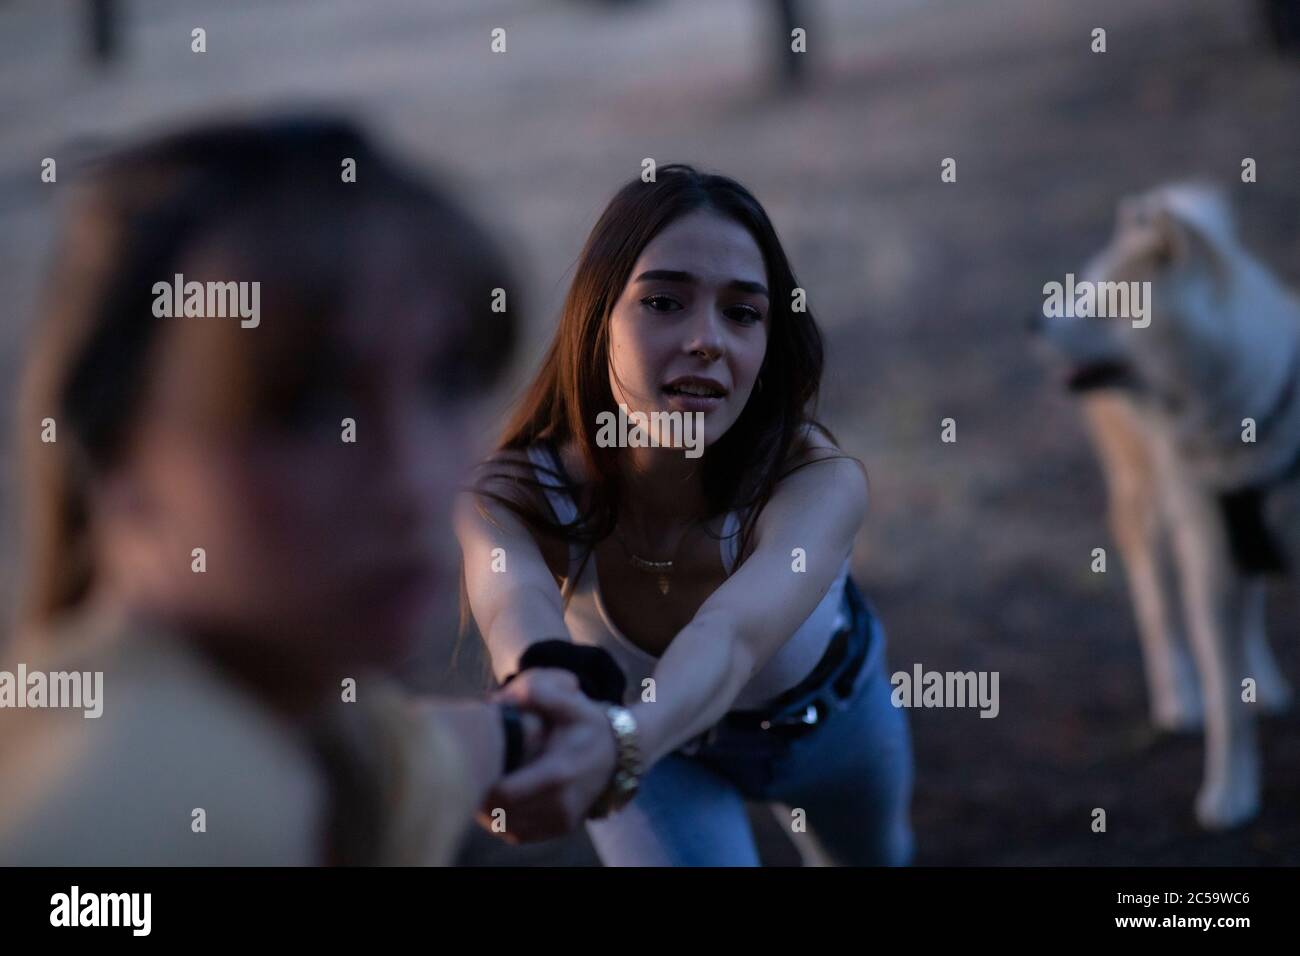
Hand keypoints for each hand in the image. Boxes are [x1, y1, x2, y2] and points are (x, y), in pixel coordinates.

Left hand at [480, 669, 617, 843]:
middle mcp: (560, 805)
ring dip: (487, 808)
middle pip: (499, 813)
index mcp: (558, 774)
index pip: (504, 793)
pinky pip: (517, 834)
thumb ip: (538, 693)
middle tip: (472, 769)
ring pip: (504, 827)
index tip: (474, 761)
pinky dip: (501, 819)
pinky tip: (497, 797)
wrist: (619, 754)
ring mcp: (560, 822)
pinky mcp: (559, 830)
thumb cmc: (589, 725)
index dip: (481, 782)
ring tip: (483, 781)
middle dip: (479, 793)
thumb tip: (500, 699)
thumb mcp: (570, 702)